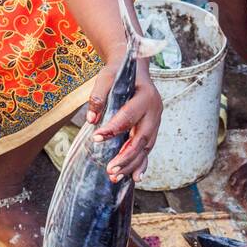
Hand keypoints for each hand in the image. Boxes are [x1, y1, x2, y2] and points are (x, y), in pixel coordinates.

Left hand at [88, 58, 162, 183]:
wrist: (135, 68)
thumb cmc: (119, 72)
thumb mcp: (106, 77)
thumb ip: (98, 96)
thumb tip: (91, 120)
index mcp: (146, 95)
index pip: (129, 116)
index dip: (113, 128)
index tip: (95, 139)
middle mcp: (155, 110)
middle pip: (142, 138)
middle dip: (126, 156)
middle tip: (110, 170)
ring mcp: (156, 121)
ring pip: (146, 147)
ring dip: (132, 164)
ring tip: (115, 177)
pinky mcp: (152, 129)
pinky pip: (148, 149)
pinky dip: (142, 164)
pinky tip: (135, 178)